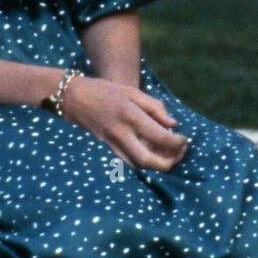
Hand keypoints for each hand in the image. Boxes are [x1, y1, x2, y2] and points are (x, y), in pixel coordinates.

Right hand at [60, 75, 187, 171]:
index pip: (160, 137)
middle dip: (169, 162)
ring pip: (139, 165)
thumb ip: (155, 108)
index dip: (177, 142)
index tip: (184, 140)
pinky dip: (145, 162)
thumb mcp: (133, 92)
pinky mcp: (107, 149)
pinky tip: (154, 154)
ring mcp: (112, 144)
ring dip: (158, 165)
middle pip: (149, 160)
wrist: (73, 98)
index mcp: (130, 115)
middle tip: (180, 153)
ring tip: (170, 154)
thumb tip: (173, 124)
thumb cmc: (106, 91)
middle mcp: (121, 133)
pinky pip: (129, 162)